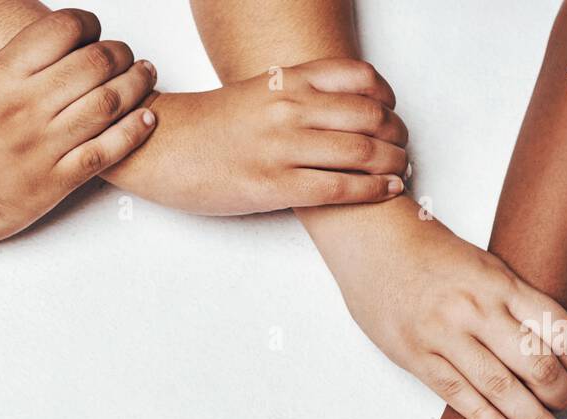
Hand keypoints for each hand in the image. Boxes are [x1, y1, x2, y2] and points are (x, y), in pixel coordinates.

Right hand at [0, 8, 156, 252]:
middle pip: (94, 63)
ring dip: (136, 85)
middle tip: (127, 56)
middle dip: (120, 53)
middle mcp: (23, 107)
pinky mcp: (51, 185)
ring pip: (108, 103)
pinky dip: (135, 132)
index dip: (88, 25)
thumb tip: (44, 59)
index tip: (94, 32)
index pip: (61, 30)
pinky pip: (106, 152)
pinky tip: (148, 120)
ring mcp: (40, 147)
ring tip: (145, 76)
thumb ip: (8, 73)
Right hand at [104, 59, 408, 213]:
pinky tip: (386, 191)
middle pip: (370, 117)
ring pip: (362, 152)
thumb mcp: (257, 93)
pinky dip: (372, 190)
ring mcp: (282, 147)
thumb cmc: (208, 128)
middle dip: (398, 136)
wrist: (162, 148)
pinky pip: (338, 188)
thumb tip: (338, 111)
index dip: (389, 99)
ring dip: (393, 164)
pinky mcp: (273, 186)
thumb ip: (297, 95)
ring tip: (401, 172)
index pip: (361, 79)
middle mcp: (289, 108)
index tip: (393, 115)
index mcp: (286, 81)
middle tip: (404, 150)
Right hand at [317, 202, 566, 418]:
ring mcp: (443, 334)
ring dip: (531, 416)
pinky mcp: (415, 355)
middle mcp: (475, 309)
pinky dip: (484, 418)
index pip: (554, 325)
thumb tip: (548, 340)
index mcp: (498, 283)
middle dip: (559, 393)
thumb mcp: (482, 265)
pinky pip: (456, 393)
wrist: (374, 244)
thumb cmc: (429, 255)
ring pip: (499, 385)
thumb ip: (512, 300)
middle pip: (533, 362)